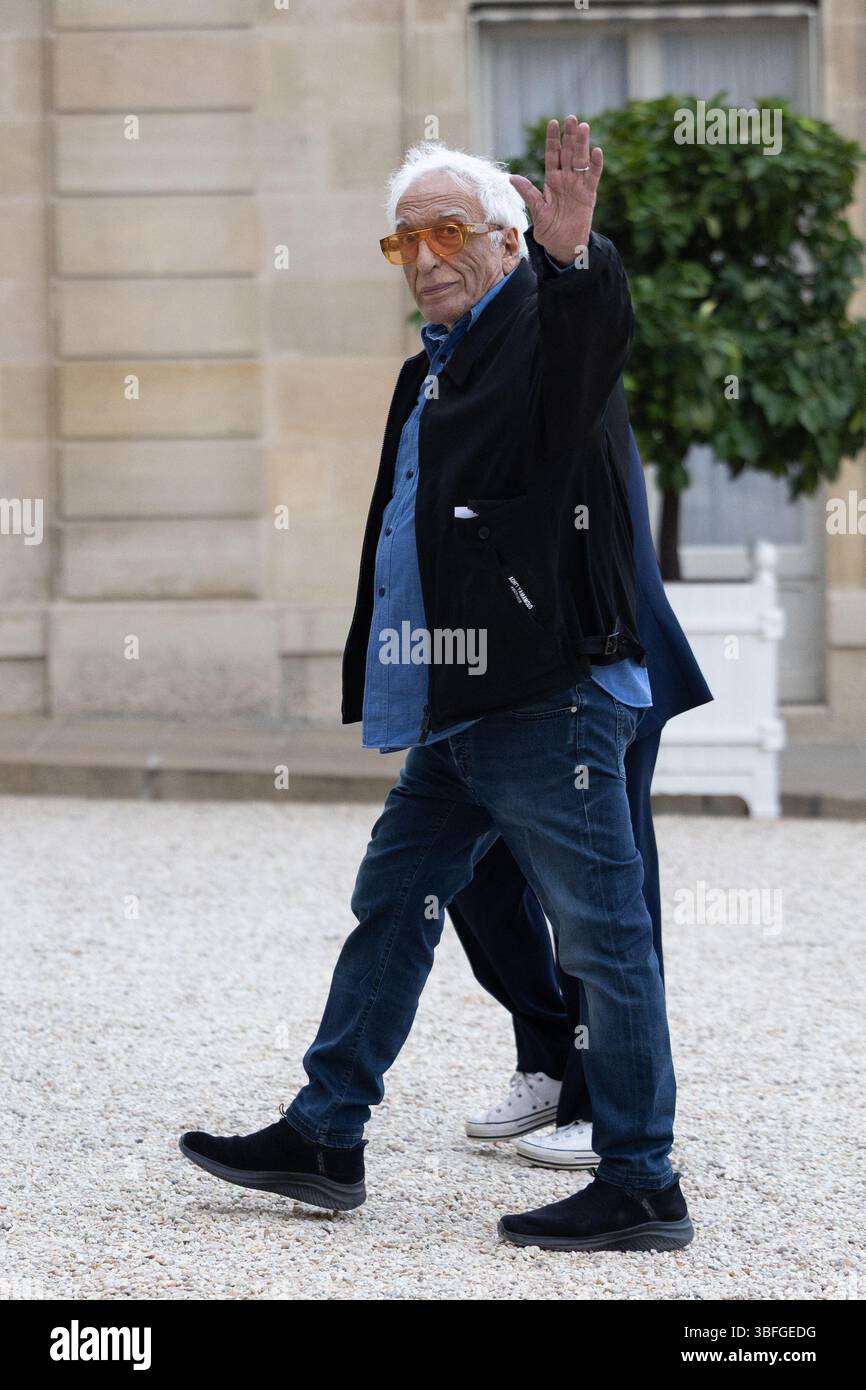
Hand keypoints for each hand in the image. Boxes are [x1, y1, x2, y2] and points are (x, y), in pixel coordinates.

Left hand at [509, 117, 602, 265]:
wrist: (563, 245)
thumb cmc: (549, 229)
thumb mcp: (537, 210)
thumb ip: (528, 193)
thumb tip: (512, 178)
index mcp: (552, 180)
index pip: (553, 155)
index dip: (553, 140)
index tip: (553, 123)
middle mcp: (566, 179)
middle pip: (568, 153)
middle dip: (569, 136)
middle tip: (571, 118)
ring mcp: (578, 185)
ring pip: (581, 160)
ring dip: (582, 144)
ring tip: (583, 127)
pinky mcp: (589, 195)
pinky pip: (593, 177)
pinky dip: (595, 165)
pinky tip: (596, 151)